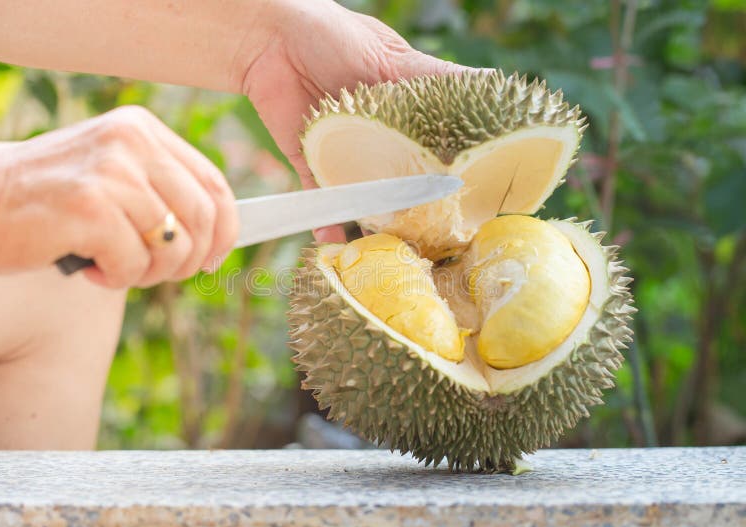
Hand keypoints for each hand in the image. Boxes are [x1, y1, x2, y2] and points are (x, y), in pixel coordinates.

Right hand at [0, 106, 237, 287]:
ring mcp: (112, 172)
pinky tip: (92, 269)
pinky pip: (135, 263)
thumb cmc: (49, 200)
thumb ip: (160, 192)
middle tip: (160, 275)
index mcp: (143, 130)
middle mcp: (132, 142)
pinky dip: (117, 279)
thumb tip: (217, 236)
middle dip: (188, 260)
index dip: (225, 228)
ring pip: (172, 245)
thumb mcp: (114, 176)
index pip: (213, 182)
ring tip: (117, 269)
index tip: (214, 257)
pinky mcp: (90, 207)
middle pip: (202, 217)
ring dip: (149, 273)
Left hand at [243, 0, 476, 241]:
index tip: (464, 207)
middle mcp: (374, 139)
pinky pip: (317, 196)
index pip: (430, 154)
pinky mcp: (308, 160)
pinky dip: (324, 219)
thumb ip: (440, 80)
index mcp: (401, 116)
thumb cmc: (336, 37)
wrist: (271, 38)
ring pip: (361, 197)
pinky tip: (332, 237)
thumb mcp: (395, 59)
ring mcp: (341, 153)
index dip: (445, 179)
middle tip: (428, 239)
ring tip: (385, 249)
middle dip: (409, 212)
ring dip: (370, 223)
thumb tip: (495, 83)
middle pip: (396, 184)